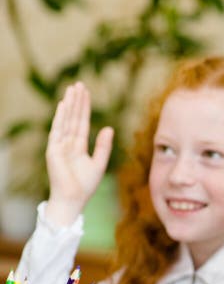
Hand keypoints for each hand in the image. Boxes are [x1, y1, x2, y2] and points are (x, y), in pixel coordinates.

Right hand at [45, 82, 113, 226]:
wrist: (73, 199)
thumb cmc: (85, 185)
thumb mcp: (100, 163)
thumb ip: (104, 146)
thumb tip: (109, 127)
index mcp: (79, 146)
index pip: (82, 122)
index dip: (85, 108)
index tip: (86, 92)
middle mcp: (68, 143)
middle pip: (73, 118)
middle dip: (77, 101)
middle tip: (79, 84)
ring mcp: (59, 145)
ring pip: (66, 120)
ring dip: (69, 105)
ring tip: (72, 89)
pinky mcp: (53, 150)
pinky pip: (57, 130)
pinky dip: (61, 117)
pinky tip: (64, 105)